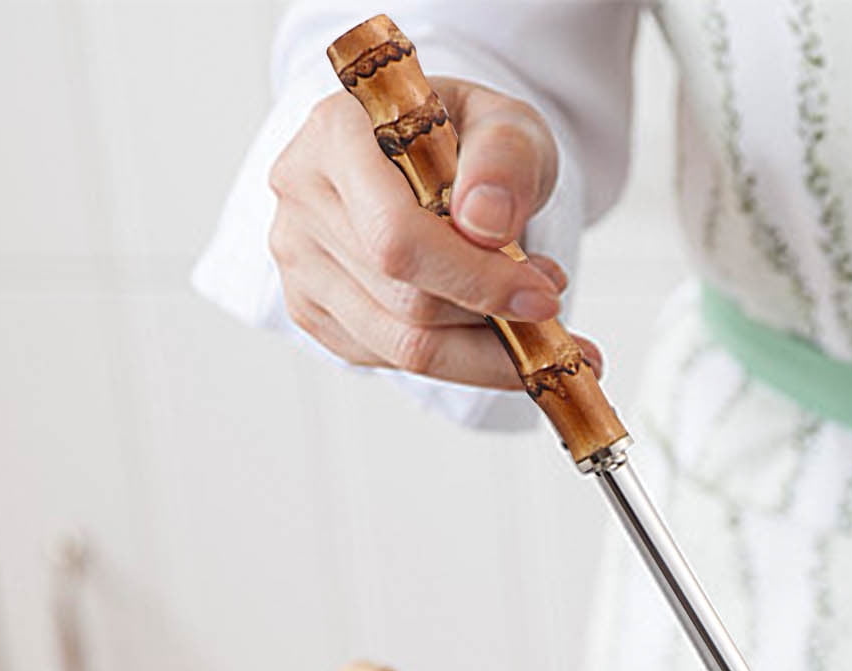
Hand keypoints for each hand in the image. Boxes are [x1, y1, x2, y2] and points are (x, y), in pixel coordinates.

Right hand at [267, 84, 599, 385]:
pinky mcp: (314, 312)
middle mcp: (303, 198)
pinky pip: (394, 362)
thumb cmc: (469, 143)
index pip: (397, 237)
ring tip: (536, 326)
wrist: (434, 162)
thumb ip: (505, 160)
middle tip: (552, 309)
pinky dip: (460, 361)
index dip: (476, 279)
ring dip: (485, 350)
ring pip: (403, 346)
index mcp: (336, 135)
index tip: (545, 297)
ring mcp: (299, 262)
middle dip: (492, 318)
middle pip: (404, 301)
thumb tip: (487, 223)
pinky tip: (495, 338)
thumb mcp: (508, 126)